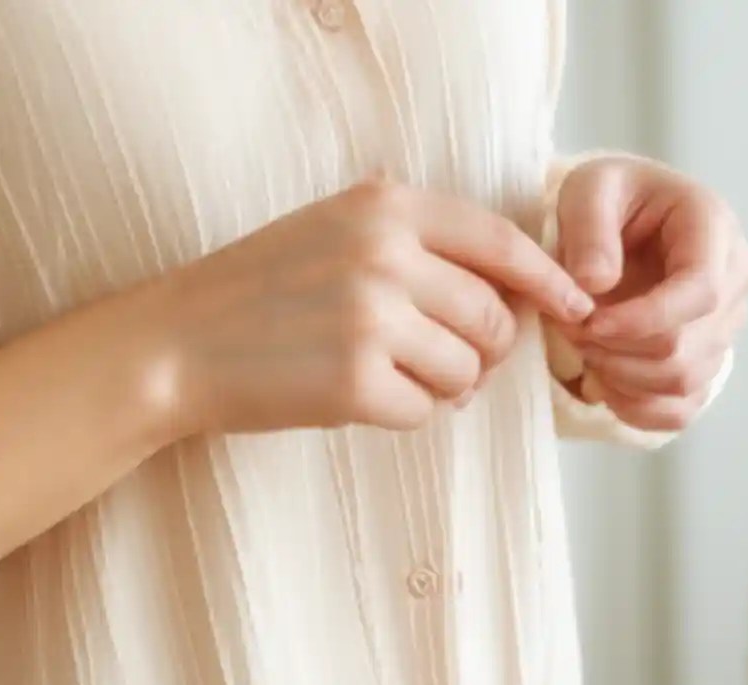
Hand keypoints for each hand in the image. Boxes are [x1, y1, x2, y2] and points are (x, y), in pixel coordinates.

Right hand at [164, 179, 593, 433]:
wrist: (175, 343)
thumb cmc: (255, 290)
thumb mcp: (329, 228)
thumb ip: (413, 236)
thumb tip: (513, 287)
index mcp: (383, 207)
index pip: (501, 241)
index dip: (547, 279)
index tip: (571, 306)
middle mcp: (385, 256)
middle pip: (494, 319)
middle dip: (481, 351)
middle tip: (443, 361)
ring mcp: (372, 320)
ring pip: (468, 371)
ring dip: (442, 386)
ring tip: (389, 376)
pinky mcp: (356, 384)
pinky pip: (426, 412)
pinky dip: (403, 414)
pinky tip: (358, 397)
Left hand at [554, 156, 747, 430]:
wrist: (619, 214)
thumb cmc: (607, 197)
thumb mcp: (589, 189)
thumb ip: (589, 228)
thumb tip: (595, 283)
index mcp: (712, 229)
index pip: (699, 292)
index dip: (641, 319)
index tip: (589, 321)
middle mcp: (732, 281)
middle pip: (686, 347)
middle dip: (615, 349)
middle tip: (567, 328)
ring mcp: (722, 327)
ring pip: (681, 382)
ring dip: (618, 376)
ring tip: (579, 345)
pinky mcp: (703, 361)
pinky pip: (679, 409)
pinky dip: (634, 407)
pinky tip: (599, 381)